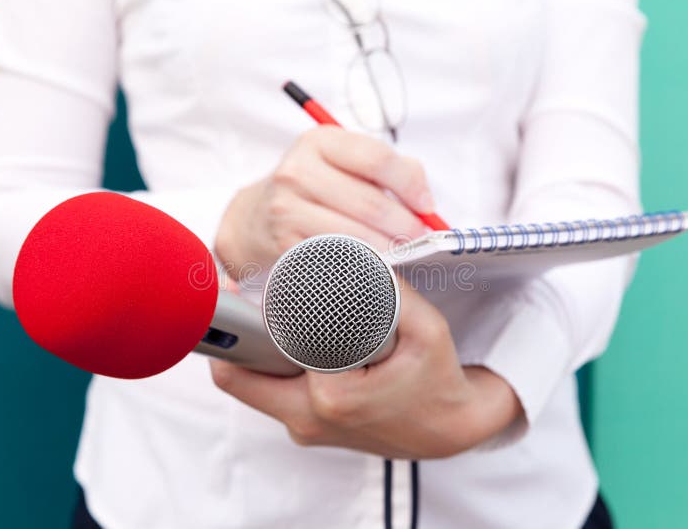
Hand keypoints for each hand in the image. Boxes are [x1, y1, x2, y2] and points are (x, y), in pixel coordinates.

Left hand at [209, 285, 521, 458]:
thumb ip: (388, 291)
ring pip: (252, 386)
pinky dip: (273, 365)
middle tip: (241, 296)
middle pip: (237, 376)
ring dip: (253, 350)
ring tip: (266, 312)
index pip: (261, 353)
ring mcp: (305, 430)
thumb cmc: (439, 381)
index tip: (236, 285)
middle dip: (236, 335)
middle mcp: (308, 422)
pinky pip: (272, 394)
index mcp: (331, 400)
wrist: (452, 430)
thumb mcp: (427, 329)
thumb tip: (350, 257)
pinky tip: (290, 337)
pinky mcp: (308, 429)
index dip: (243, 318)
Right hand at [215, 126, 434, 278]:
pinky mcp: (285, 243)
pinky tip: (373, 263)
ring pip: (355, 234)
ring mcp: (287, 208)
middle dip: (405, 225)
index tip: (426, 205)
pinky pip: (336, 257)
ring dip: (388, 249)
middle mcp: (297, 171)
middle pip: (369, 202)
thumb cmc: (314, 189)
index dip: (410, 185)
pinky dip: (362, 263)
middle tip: (419, 237)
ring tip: (402, 252)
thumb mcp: (342, 163)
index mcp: (319, 142)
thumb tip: (424, 198)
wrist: (256, 218)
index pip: (377, 158)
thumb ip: (388, 169)